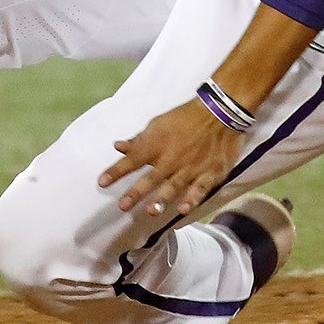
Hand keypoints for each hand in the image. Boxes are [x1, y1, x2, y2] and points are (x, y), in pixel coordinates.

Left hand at [100, 100, 243, 216]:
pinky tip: (184, 209)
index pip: (133, 159)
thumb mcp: (159, 123)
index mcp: (157, 144)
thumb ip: (139, 139)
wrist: (221, 112)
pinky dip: (192, 198)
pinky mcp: (210, 172)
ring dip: (163, 198)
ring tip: (152, 211)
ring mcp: (192, 167)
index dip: (116, 171)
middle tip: (124, 206)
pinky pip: (200, 188)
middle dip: (137, 192)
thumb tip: (118, 146)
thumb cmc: (186, 118)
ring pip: (175, 185)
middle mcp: (172, 158)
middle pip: (152, 177)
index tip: (102, 182)